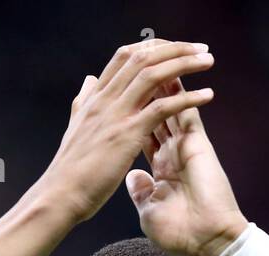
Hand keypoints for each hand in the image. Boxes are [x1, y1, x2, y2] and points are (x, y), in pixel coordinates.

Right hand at [38, 39, 216, 224]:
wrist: (60, 195)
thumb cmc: (70, 170)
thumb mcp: (76, 126)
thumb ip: (85, 101)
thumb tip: (90, 81)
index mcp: (96, 97)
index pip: (125, 57)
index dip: (151, 47)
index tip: (173, 46)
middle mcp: (105, 99)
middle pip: (142, 57)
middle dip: (174, 48)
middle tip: (200, 46)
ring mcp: (116, 114)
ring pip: (153, 75)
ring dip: (184, 64)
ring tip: (207, 60)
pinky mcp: (127, 134)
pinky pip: (162, 108)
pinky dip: (187, 99)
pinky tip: (207, 96)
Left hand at [123, 76, 248, 255]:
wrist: (207, 244)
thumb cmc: (180, 234)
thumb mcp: (150, 212)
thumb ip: (141, 191)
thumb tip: (132, 176)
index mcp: (160, 168)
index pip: (142, 130)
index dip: (131, 110)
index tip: (118, 93)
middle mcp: (173, 152)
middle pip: (155, 110)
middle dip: (144, 88)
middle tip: (135, 63)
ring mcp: (186, 146)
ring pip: (171, 104)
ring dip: (162, 81)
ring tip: (153, 55)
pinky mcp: (198, 145)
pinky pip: (187, 110)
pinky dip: (181, 90)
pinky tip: (171, 70)